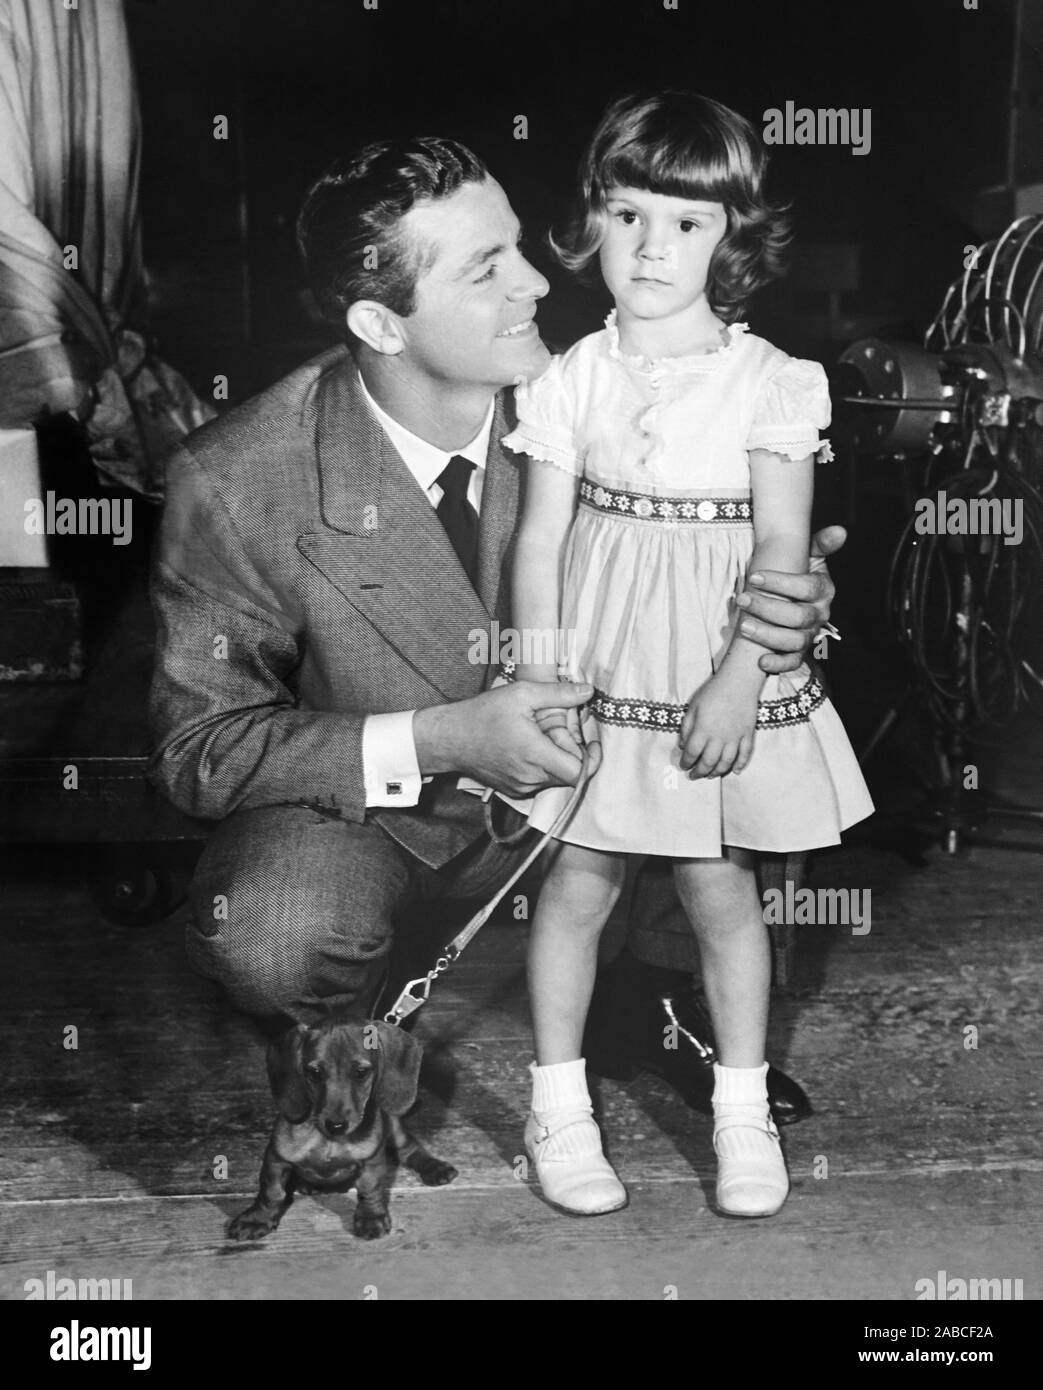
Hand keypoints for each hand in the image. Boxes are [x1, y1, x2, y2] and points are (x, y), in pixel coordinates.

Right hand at [413, 681, 600, 797]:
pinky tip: (528, 747)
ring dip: (557, 760)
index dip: (592, 759)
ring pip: (555, 779)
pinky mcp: (514, 790)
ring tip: (541, 737)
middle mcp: (530, 778)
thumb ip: (559, 693)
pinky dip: (542, 766)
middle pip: (570, 775)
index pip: (579, 772)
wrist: (449, 738)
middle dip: (573, 754)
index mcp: (535, 755)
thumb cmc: (481, 715)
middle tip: (561, 731)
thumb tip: (588, 691)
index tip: (593, 743)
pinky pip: (539, 781)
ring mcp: (521, 787)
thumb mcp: (522, 694)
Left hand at [678, 674, 758, 778]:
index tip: (683, 766)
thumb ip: (686, 727)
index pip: (692, 752)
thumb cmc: (713, 691)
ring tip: (710, 776)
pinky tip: (735, 771)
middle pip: (709, 762)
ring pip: (726, 762)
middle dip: (700, 772)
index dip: (686, 762)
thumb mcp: (693, 707)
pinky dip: (740, 765)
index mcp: (703, 729)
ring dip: (717, 772)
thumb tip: (683, 745)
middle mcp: (719, 737)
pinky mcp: (748, 734)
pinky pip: (745, 754)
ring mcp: (736, 737)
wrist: (739, 681)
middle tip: (694, 776)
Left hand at [735, 524, 845, 674]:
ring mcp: (809, 634)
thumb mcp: (807, 555)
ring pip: (795, 640)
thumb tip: (840, 531)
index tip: (754, 577)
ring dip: (768, 635)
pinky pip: (792, 662)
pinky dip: (778, 665)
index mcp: (823, 590)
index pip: (807, 587)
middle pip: (798, 616)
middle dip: (767, 608)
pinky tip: (761, 662)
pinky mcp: (797, 652)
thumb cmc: (794, 572)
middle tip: (742, 600)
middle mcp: (819, 614)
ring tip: (743, 626)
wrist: (787, 595)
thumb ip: (820, 543)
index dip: (781, 583)